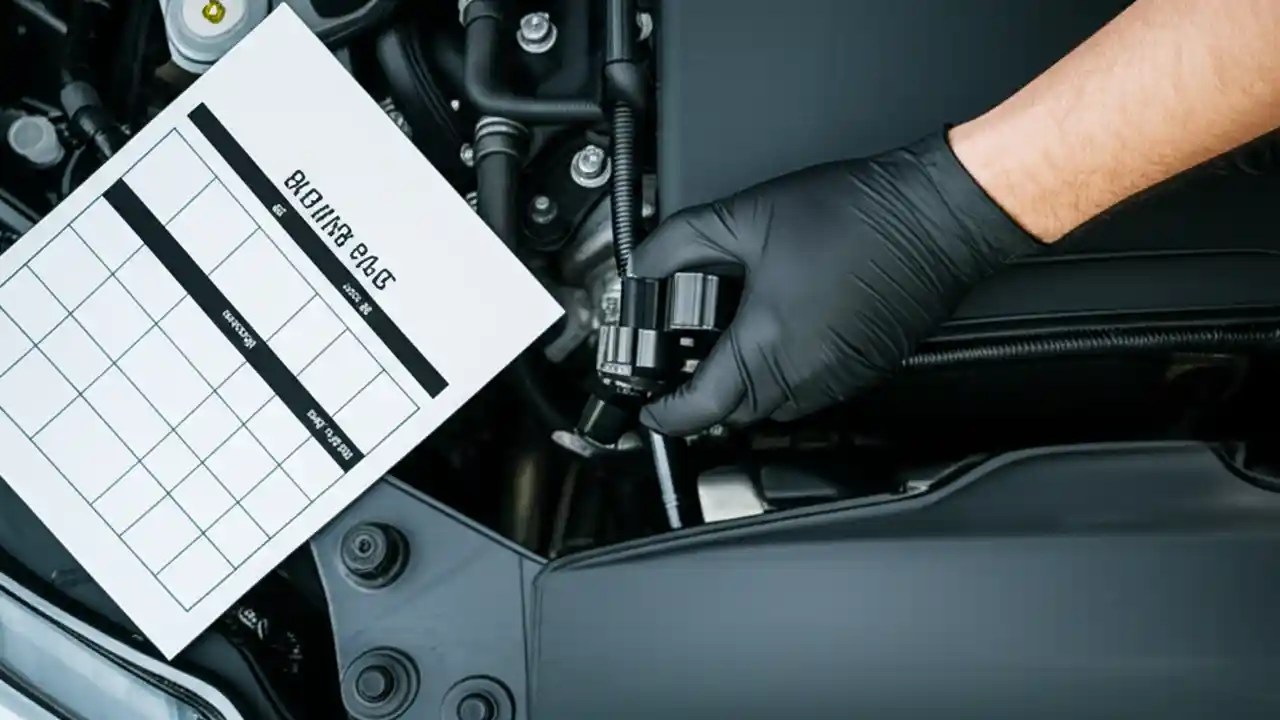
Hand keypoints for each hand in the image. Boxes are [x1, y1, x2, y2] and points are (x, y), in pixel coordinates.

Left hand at [633, 131, 1040, 435]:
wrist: (933, 216)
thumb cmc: (857, 216)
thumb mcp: (746, 217)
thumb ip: (681, 242)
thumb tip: (644, 264)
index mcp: (768, 348)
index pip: (699, 411)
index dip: (664, 414)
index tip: (647, 407)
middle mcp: (805, 376)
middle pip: (733, 415)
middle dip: (701, 397)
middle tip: (682, 362)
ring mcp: (839, 379)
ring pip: (773, 408)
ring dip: (744, 387)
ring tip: (730, 340)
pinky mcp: (863, 371)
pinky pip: (809, 392)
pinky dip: (783, 375)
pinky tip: (780, 328)